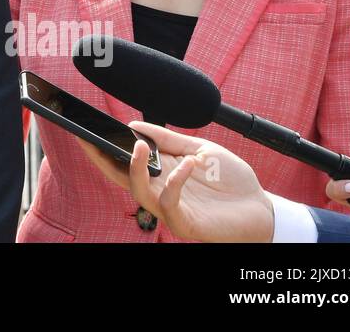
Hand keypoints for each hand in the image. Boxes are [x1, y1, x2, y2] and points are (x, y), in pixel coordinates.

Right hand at [78, 120, 274, 241]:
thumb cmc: (232, 181)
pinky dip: (175, 181)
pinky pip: (169, 203)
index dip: (103, 147)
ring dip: (136, 168)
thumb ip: (169, 139)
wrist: (262, 208)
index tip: (87, 128)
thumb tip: (134, 125)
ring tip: (141, 146)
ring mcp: (170, 210)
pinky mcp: (185, 224)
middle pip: (119, 177)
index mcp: (159, 174)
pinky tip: (188, 165)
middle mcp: (159, 192)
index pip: (123, 161)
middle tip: (88, 137)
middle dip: (100, 158)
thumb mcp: (199, 149)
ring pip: (138, 192)